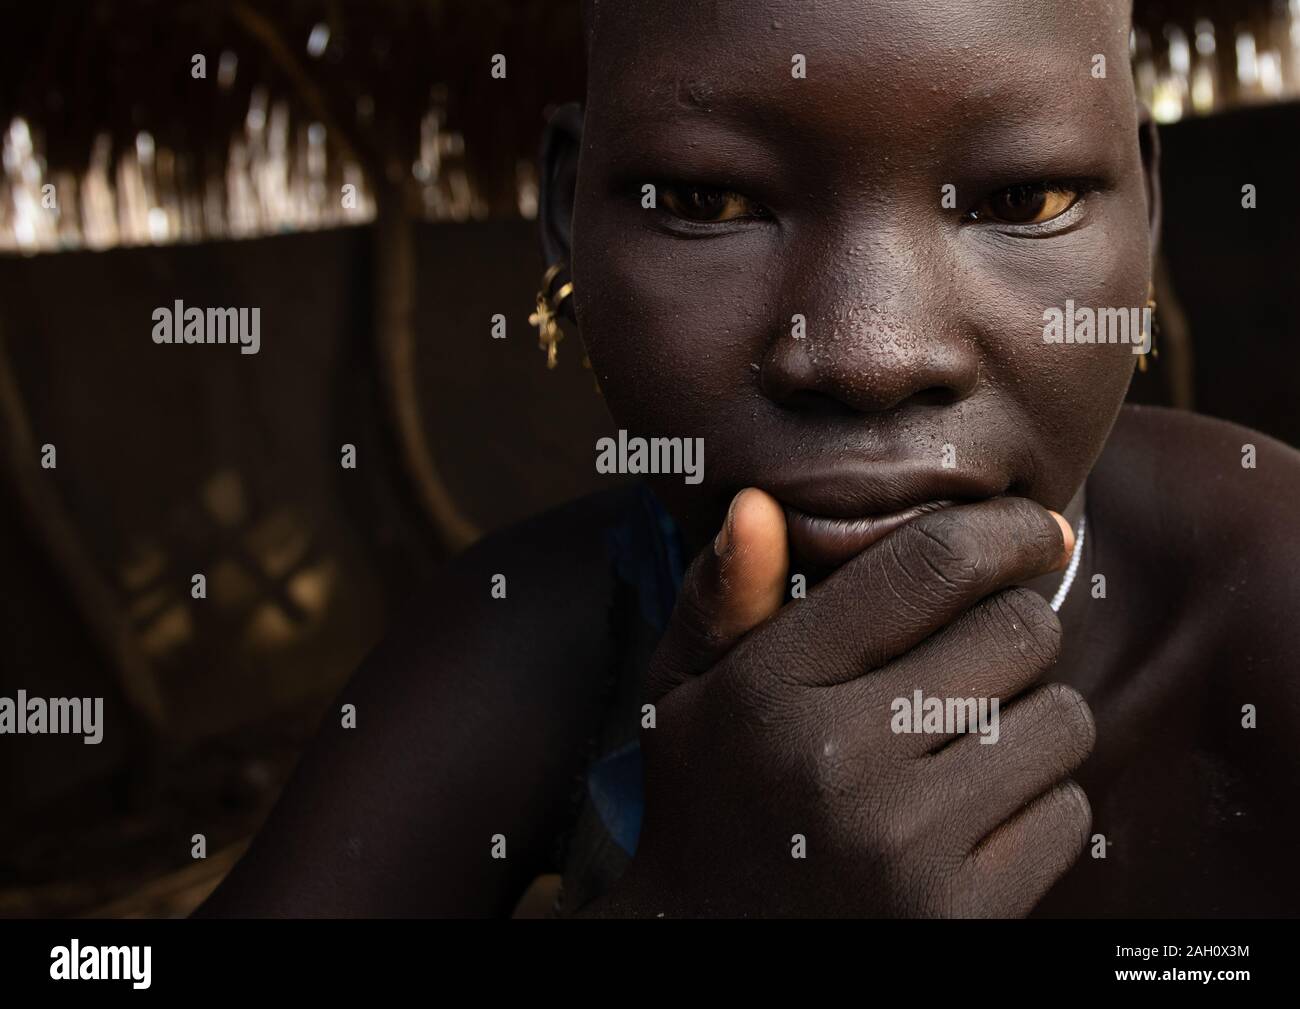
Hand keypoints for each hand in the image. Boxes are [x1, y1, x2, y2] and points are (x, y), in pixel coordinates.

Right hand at [590, 489, 1093, 916]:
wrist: (707, 944)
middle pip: (1019, 632)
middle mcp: (841, 761)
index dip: (1005, 529)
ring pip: (1060, 719)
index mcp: (773, 688)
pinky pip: (1067, 812)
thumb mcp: (683, 691)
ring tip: (964, 738)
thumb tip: (758, 504)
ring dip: (1031, 715)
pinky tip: (974, 809)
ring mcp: (906, 845)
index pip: (931, 567)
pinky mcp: (961, 914)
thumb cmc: (707, 797)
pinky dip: (1038, 800)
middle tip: (971, 656)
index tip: (1031, 527)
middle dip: (1011, 628)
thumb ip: (723, 597)